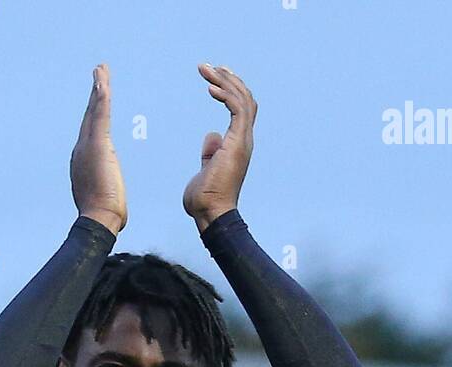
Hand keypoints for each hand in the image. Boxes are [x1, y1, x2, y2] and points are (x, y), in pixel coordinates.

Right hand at [70, 64, 126, 235]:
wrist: (98, 220)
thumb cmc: (105, 217)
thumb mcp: (106, 201)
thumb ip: (108, 195)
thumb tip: (116, 210)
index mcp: (83, 161)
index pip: (90, 131)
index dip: (93, 112)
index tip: (97, 97)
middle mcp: (81, 150)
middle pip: (89, 116)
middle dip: (94, 93)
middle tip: (97, 73)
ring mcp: (87, 147)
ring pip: (94, 111)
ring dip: (98, 88)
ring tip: (101, 69)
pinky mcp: (98, 146)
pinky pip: (101, 115)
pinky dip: (102, 97)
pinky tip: (103, 82)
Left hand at [183, 63, 256, 232]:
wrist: (211, 213)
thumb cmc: (206, 199)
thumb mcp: (206, 169)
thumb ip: (210, 153)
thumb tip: (211, 136)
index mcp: (238, 144)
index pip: (241, 109)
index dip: (230, 90)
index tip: (215, 78)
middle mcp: (244, 140)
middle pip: (245, 99)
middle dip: (227, 79)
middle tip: (209, 67)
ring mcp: (243, 141)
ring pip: (242, 99)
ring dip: (225, 82)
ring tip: (207, 70)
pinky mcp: (238, 142)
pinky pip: (237, 109)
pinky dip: (226, 95)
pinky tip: (211, 88)